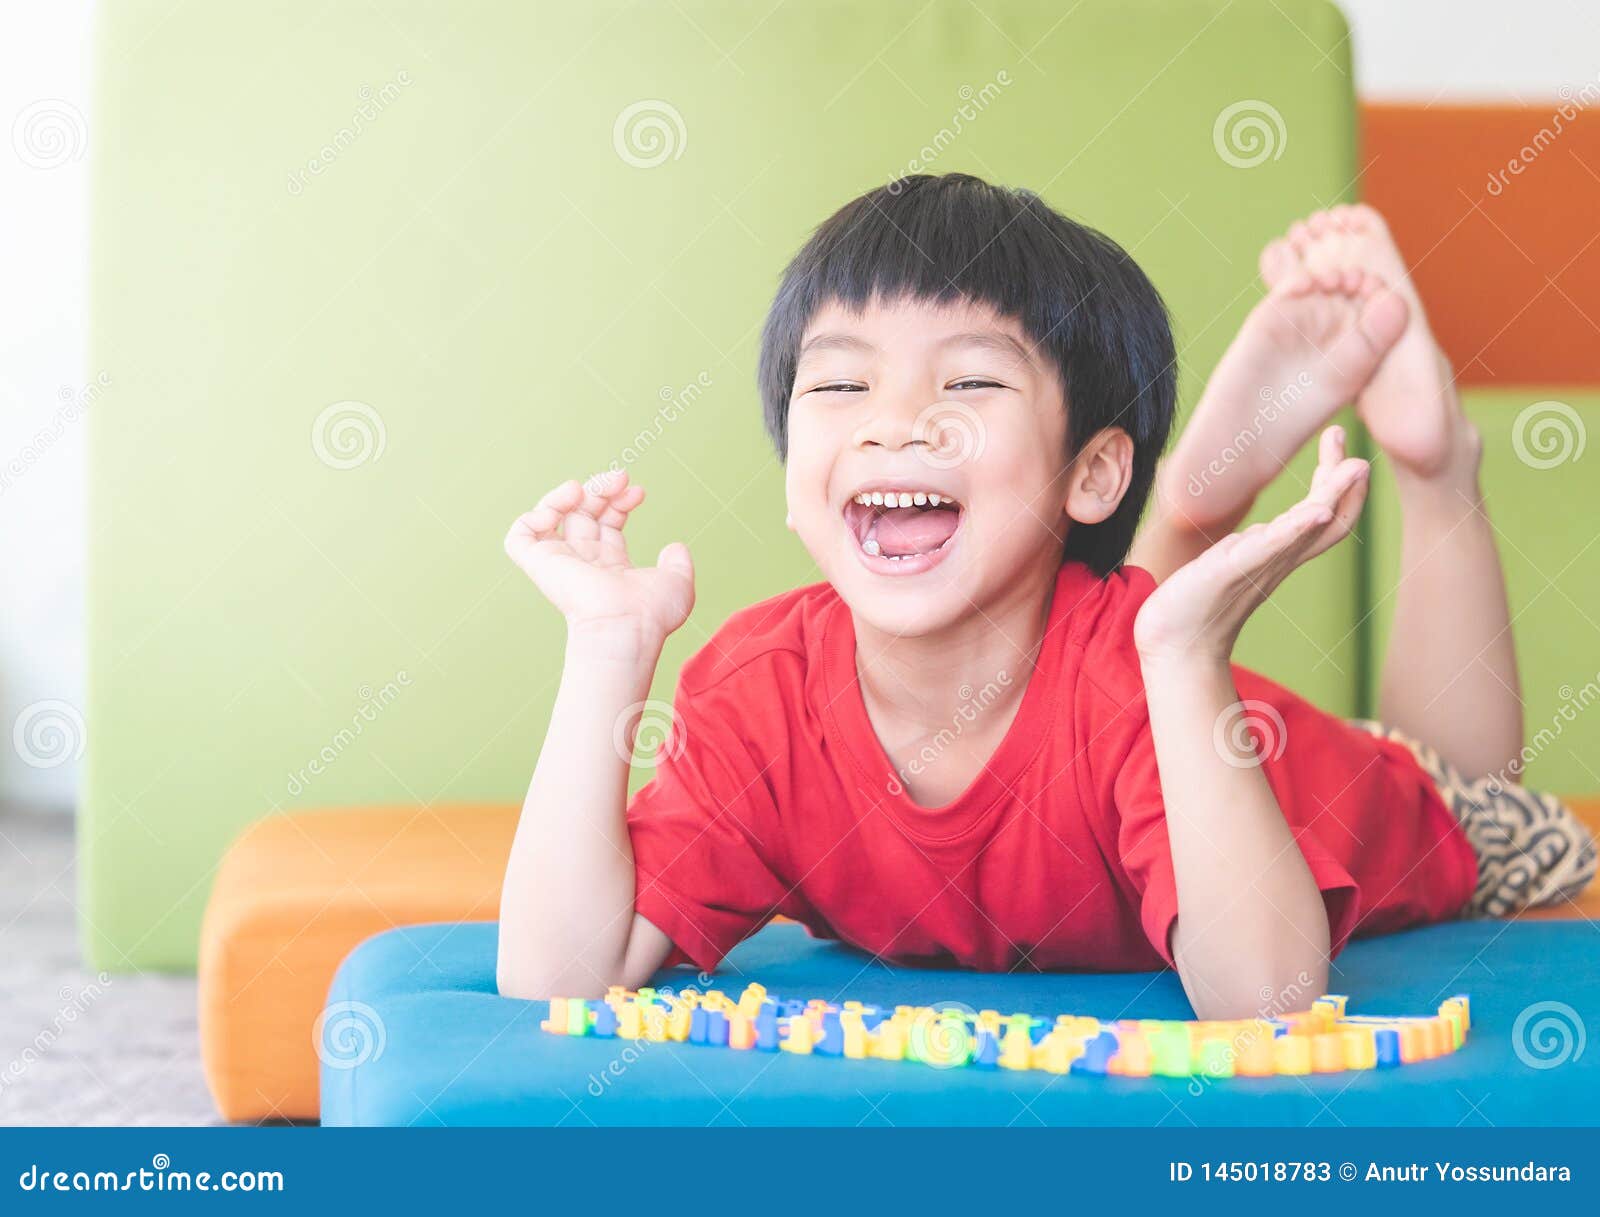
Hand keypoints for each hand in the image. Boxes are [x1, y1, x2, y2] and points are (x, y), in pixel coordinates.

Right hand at [504, 470, 694, 649]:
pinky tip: (555, 512)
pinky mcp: (538, 563)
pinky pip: (519, 536)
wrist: (624, 626)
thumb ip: (678, 563)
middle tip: (619, 476)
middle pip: (583, 513)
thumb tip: (676, 547)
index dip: (620, 501)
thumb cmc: (651, 613)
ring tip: (583, 487)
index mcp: (611, 565)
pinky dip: (531, 516)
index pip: (607, 522)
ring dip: (564, 494)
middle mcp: (584, 562)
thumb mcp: (677, 583)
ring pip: (551, 517)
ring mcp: (560, 562)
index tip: (638, 491)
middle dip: (600, 489)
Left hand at [1134, 426, 1367, 664]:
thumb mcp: (1230, 563)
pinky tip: (1316, 510)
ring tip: (1355, 466)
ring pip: (1313, 528)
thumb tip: (1260, 530)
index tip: (1337, 442)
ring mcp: (1259, 565)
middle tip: (1340, 435)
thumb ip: (1250, 547)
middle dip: (1343, 478)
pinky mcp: (1233, 570)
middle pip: (1332, 517)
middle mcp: (1278, 559)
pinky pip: (1273, 547)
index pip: (1324, 514)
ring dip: (1335, 495)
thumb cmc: (1196, 603)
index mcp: (1278, 554)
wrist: (1173, 644)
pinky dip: (1297, 528)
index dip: (1336, 480)